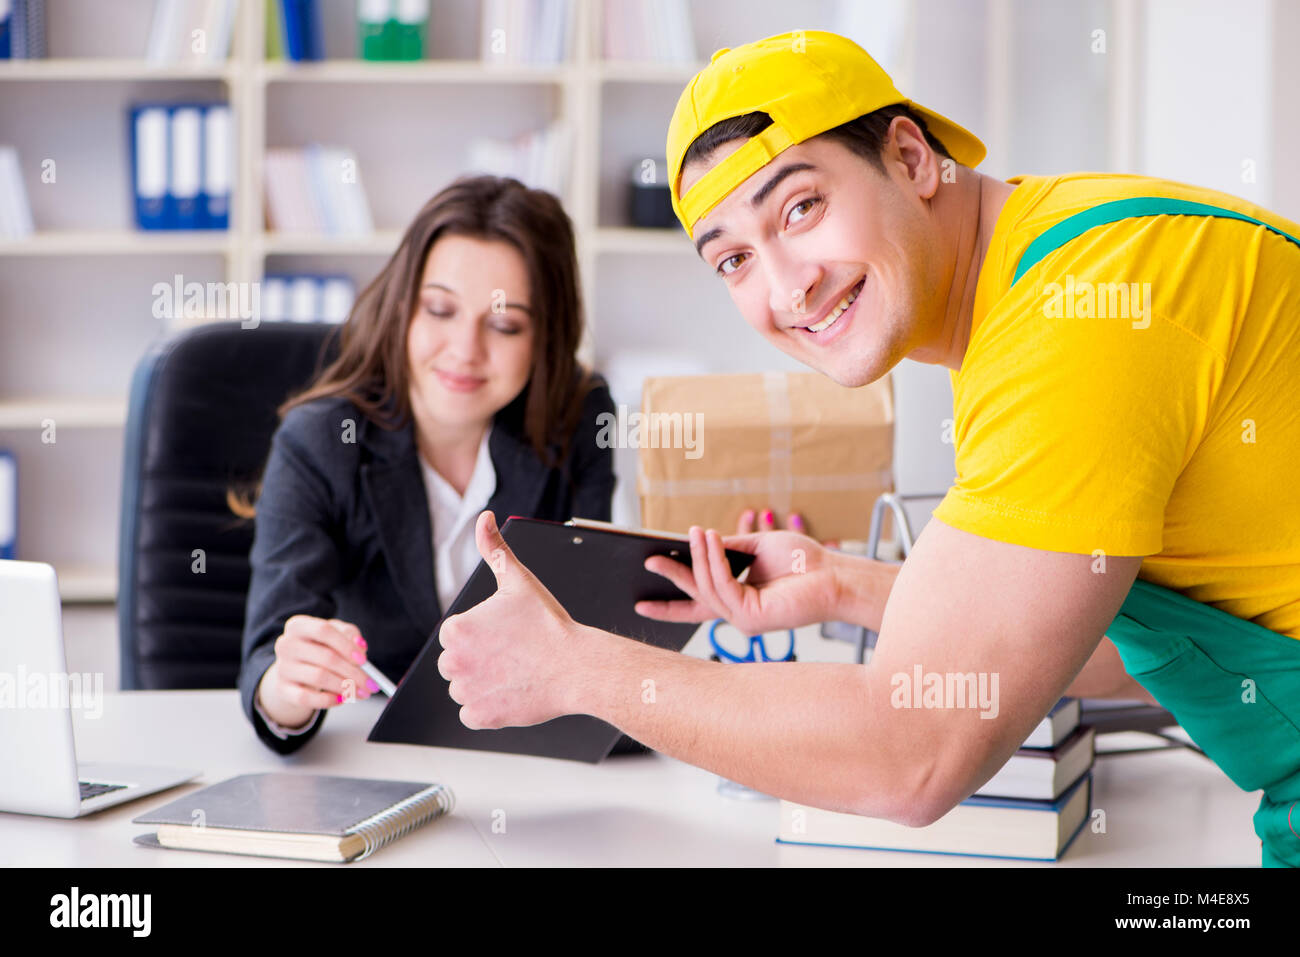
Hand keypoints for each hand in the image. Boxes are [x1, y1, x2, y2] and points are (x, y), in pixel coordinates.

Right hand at [257, 615, 377, 728]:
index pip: (324, 631)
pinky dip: (329, 700)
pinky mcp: (282, 689)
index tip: (364, 660)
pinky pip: (307, 698)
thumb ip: (349, 635)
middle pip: (325, 657)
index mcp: (298, 625)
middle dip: (353, 672)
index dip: (346, 645)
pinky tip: (343, 699)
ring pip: (319, 678)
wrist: (295, 668)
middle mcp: (286, 644)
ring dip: (346, 687)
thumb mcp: (335, 634)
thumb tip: (360, 647)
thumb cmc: (319, 647)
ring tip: (362, 692)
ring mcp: (282, 668)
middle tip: (371, 683)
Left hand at [437, 510, 585, 729]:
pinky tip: (513, 691)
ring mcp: (465, 692)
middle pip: (456, 662)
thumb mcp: (519, 580)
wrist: (577, 667)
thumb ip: (494, 549)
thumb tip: (484, 518)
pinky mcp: (479, 717)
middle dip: (479, 659)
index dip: (484, 634)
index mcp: (456, 629)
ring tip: (515, 672)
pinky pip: (474, 713)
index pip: (457, 634)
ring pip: (464, 688)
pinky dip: (490, 707)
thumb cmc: (548, 623)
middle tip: (514, 653)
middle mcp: (452, 662)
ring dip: (484, 683)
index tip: (508, 634)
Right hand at [634, 507, 842, 634]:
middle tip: (648, 560)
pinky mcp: (751, 616)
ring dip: (697, 557)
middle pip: (694, 598)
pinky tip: (709, 538)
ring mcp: (743, 618)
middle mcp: (737, 614)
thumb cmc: (802, 561)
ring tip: (692, 532)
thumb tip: (698, 540)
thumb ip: (727, 548)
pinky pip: (723, 585)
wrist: (833, 574)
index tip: (641, 599)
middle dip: (671, 578)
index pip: (695, 604)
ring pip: (707, 588)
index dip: (668, 603)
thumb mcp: (756, 548)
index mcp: (737, 600)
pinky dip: (713, 560)